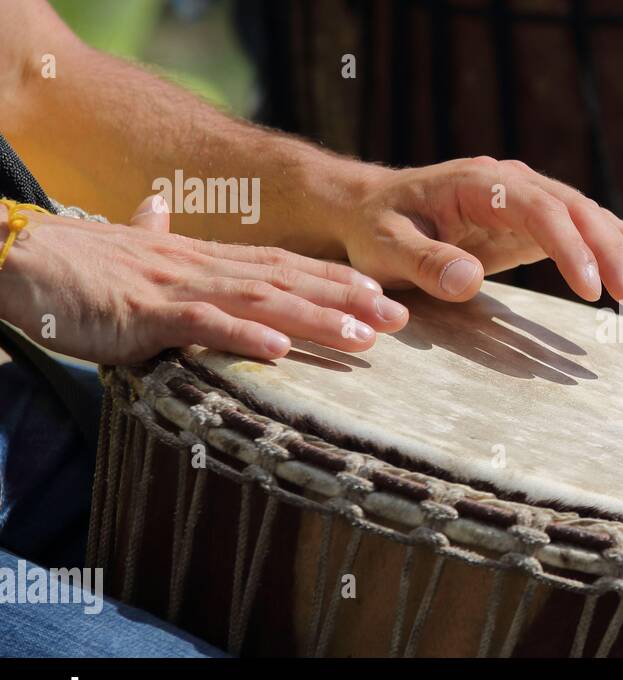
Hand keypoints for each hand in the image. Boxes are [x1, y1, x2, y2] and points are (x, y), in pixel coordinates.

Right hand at [0, 195, 409, 364]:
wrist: (14, 254)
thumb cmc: (69, 261)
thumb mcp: (123, 247)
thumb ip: (151, 232)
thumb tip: (158, 206)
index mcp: (201, 259)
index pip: (283, 265)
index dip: (334, 278)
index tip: (380, 295)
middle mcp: (200, 268)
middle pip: (288, 279)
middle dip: (347, 299)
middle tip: (402, 320)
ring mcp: (174, 288)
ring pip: (259, 300)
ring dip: (314, 317)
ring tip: (363, 335)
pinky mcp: (141, 312)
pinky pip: (199, 324)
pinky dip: (240, 335)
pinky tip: (278, 349)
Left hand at [336, 157, 622, 307]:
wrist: (370, 211)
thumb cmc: (376, 229)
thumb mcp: (386, 246)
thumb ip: (425, 261)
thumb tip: (468, 280)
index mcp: (481, 182)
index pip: (539, 210)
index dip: (570, 248)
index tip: (591, 290)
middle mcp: (512, 182)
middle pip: (576, 211)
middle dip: (612, 253)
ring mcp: (525, 199)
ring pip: (587, 218)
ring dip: (621, 253)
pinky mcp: (530, 221)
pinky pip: (580, 229)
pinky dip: (615, 243)